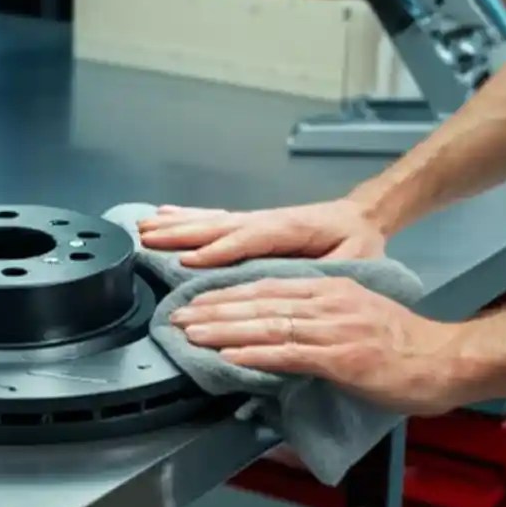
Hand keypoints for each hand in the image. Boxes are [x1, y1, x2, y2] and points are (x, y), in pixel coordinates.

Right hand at [136, 199, 386, 266]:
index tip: (185, 262)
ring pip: (209, 220)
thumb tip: (287, 291)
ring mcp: (254, 221)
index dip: (217, 251)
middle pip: (217, 226)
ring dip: (175, 225)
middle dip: (180, 234)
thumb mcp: (354, 263)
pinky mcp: (248, 224)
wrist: (362, 217)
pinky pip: (213, 219)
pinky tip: (163, 214)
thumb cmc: (358, 244)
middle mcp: (265, 221)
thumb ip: (322, 275)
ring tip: (143, 227)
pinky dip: (186, 216)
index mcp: (290, 230)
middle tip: (146, 239)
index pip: (248, 240)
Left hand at [170, 277, 463, 414]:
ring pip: (267, 325)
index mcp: (327, 288)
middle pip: (257, 302)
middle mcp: (326, 302)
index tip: (192, 301)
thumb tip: (273, 332)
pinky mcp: (341, 357)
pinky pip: (290, 353)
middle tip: (176, 317)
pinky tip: (230, 357)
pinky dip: (256, 355)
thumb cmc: (400, 344)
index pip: (264, 286)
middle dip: (212, 310)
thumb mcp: (352, 316)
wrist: (445, 360)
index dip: (224, 294)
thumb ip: (313, 319)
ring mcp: (333, 328)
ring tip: (191, 334)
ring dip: (223, 330)